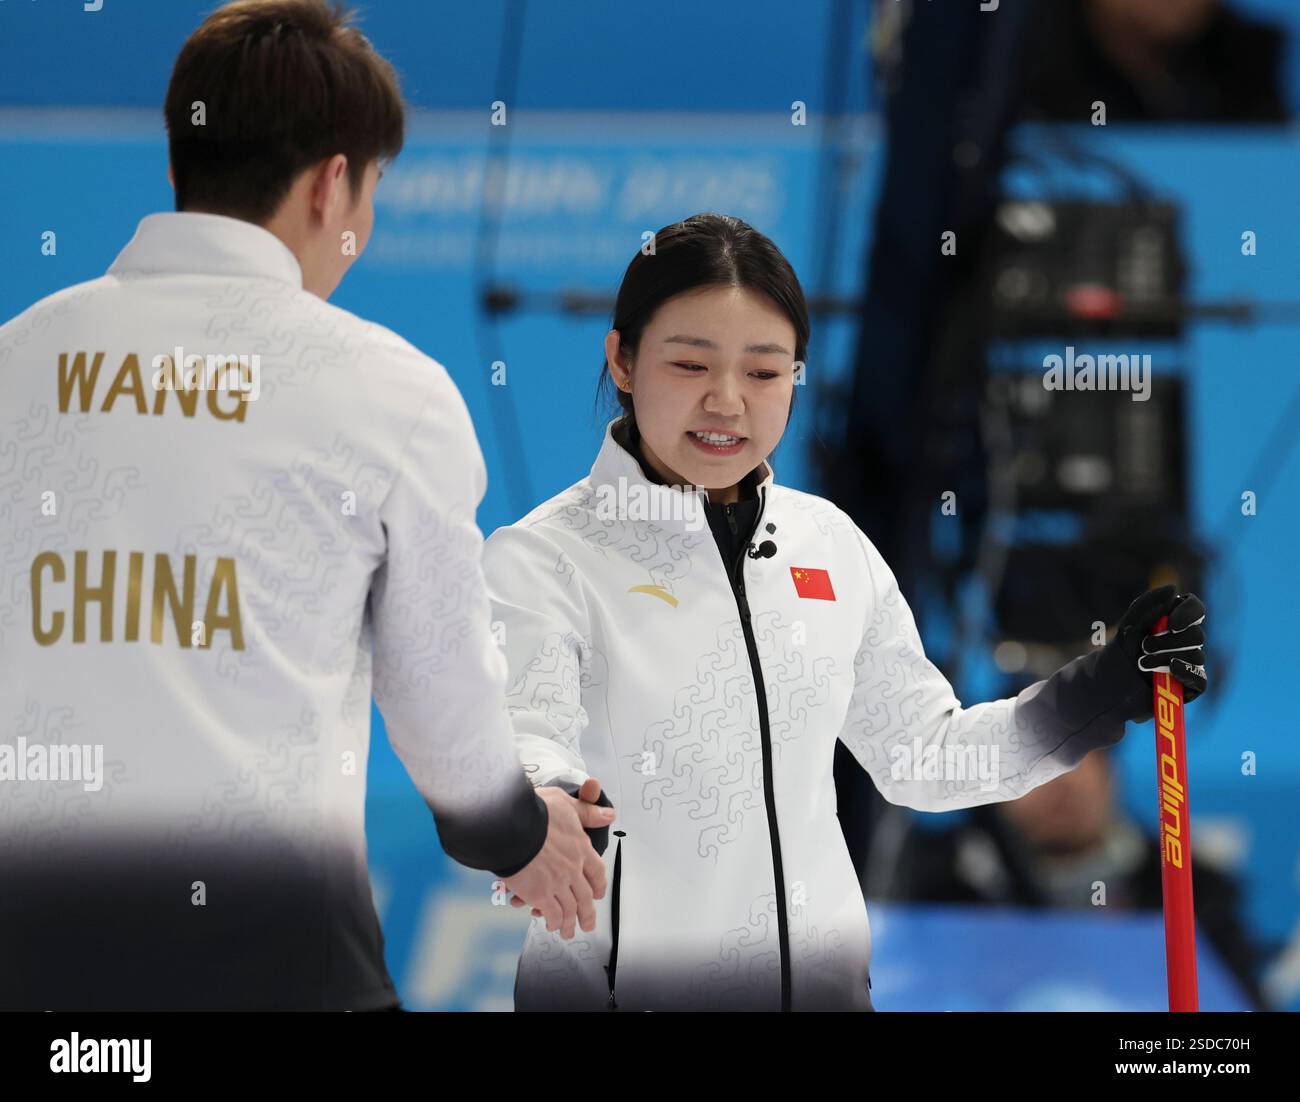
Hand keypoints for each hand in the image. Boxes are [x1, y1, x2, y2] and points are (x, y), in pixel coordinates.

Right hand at [500, 778, 614, 937]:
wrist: (512, 825)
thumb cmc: (534, 811)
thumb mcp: (565, 803)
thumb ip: (587, 812)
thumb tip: (609, 814)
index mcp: (580, 848)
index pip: (596, 871)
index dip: (599, 885)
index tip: (598, 894)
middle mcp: (572, 868)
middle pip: (585, 897)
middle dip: (587, 913)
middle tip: (588, 923)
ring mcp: (557, 883)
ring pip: (570, 909)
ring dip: (570, 923)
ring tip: (568, 932)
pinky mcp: (539, 894)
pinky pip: (551, 913)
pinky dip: (553, 921)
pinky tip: (551, 925)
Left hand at [1112, 584, 1207, 702]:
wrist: (1118, 674)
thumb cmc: (1128, 644)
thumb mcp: (1131, 622)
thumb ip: (1148, 603)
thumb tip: (1172, 589)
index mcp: (1178, 618)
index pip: (1196, 608)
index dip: (1189, 614)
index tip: (1172, 623)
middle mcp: (1189, 638)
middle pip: (1196, 635)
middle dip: (1168, 641)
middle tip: (1144, 646)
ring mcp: (1193, 660)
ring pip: (1195, 656)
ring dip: (1165, 658)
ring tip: (1141, 662)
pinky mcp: (1192, 682)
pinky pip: (1200, 678)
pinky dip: (1186, 672)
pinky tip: (1171, 669)